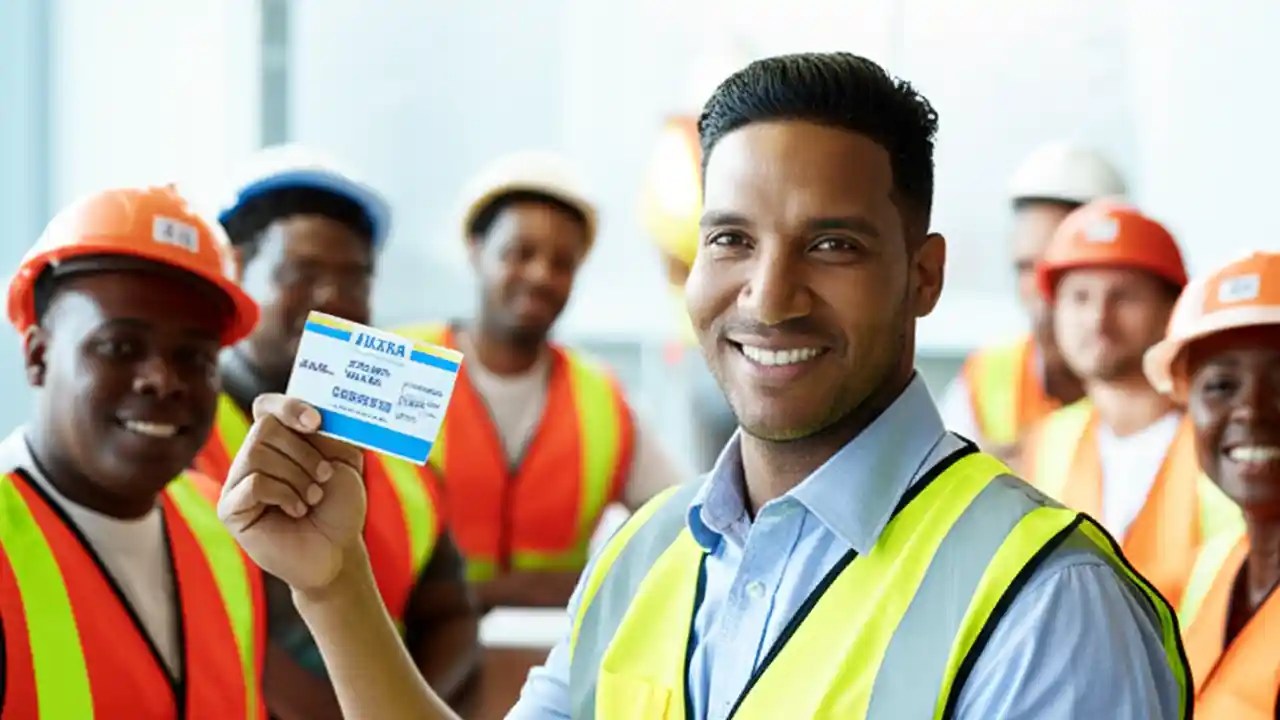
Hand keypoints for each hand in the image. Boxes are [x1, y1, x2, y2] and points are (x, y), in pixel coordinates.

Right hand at [218, 393, 366, 591]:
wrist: (338, 549)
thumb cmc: (340, 505)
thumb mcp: (345, 460)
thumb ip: (329, 430)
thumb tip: (316, 411)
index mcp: (278, 439)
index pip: (266, 406)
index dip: (288, 406)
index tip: (316, 423)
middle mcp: (253, 456)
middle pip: (265, 427)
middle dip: (304, 452)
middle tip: (325, 476)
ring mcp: (238, 481)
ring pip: (258, 454)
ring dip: (297, 475)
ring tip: (313, 497)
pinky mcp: (231, 509)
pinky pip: (253, 484)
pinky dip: (283, 494)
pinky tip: (297, 510)